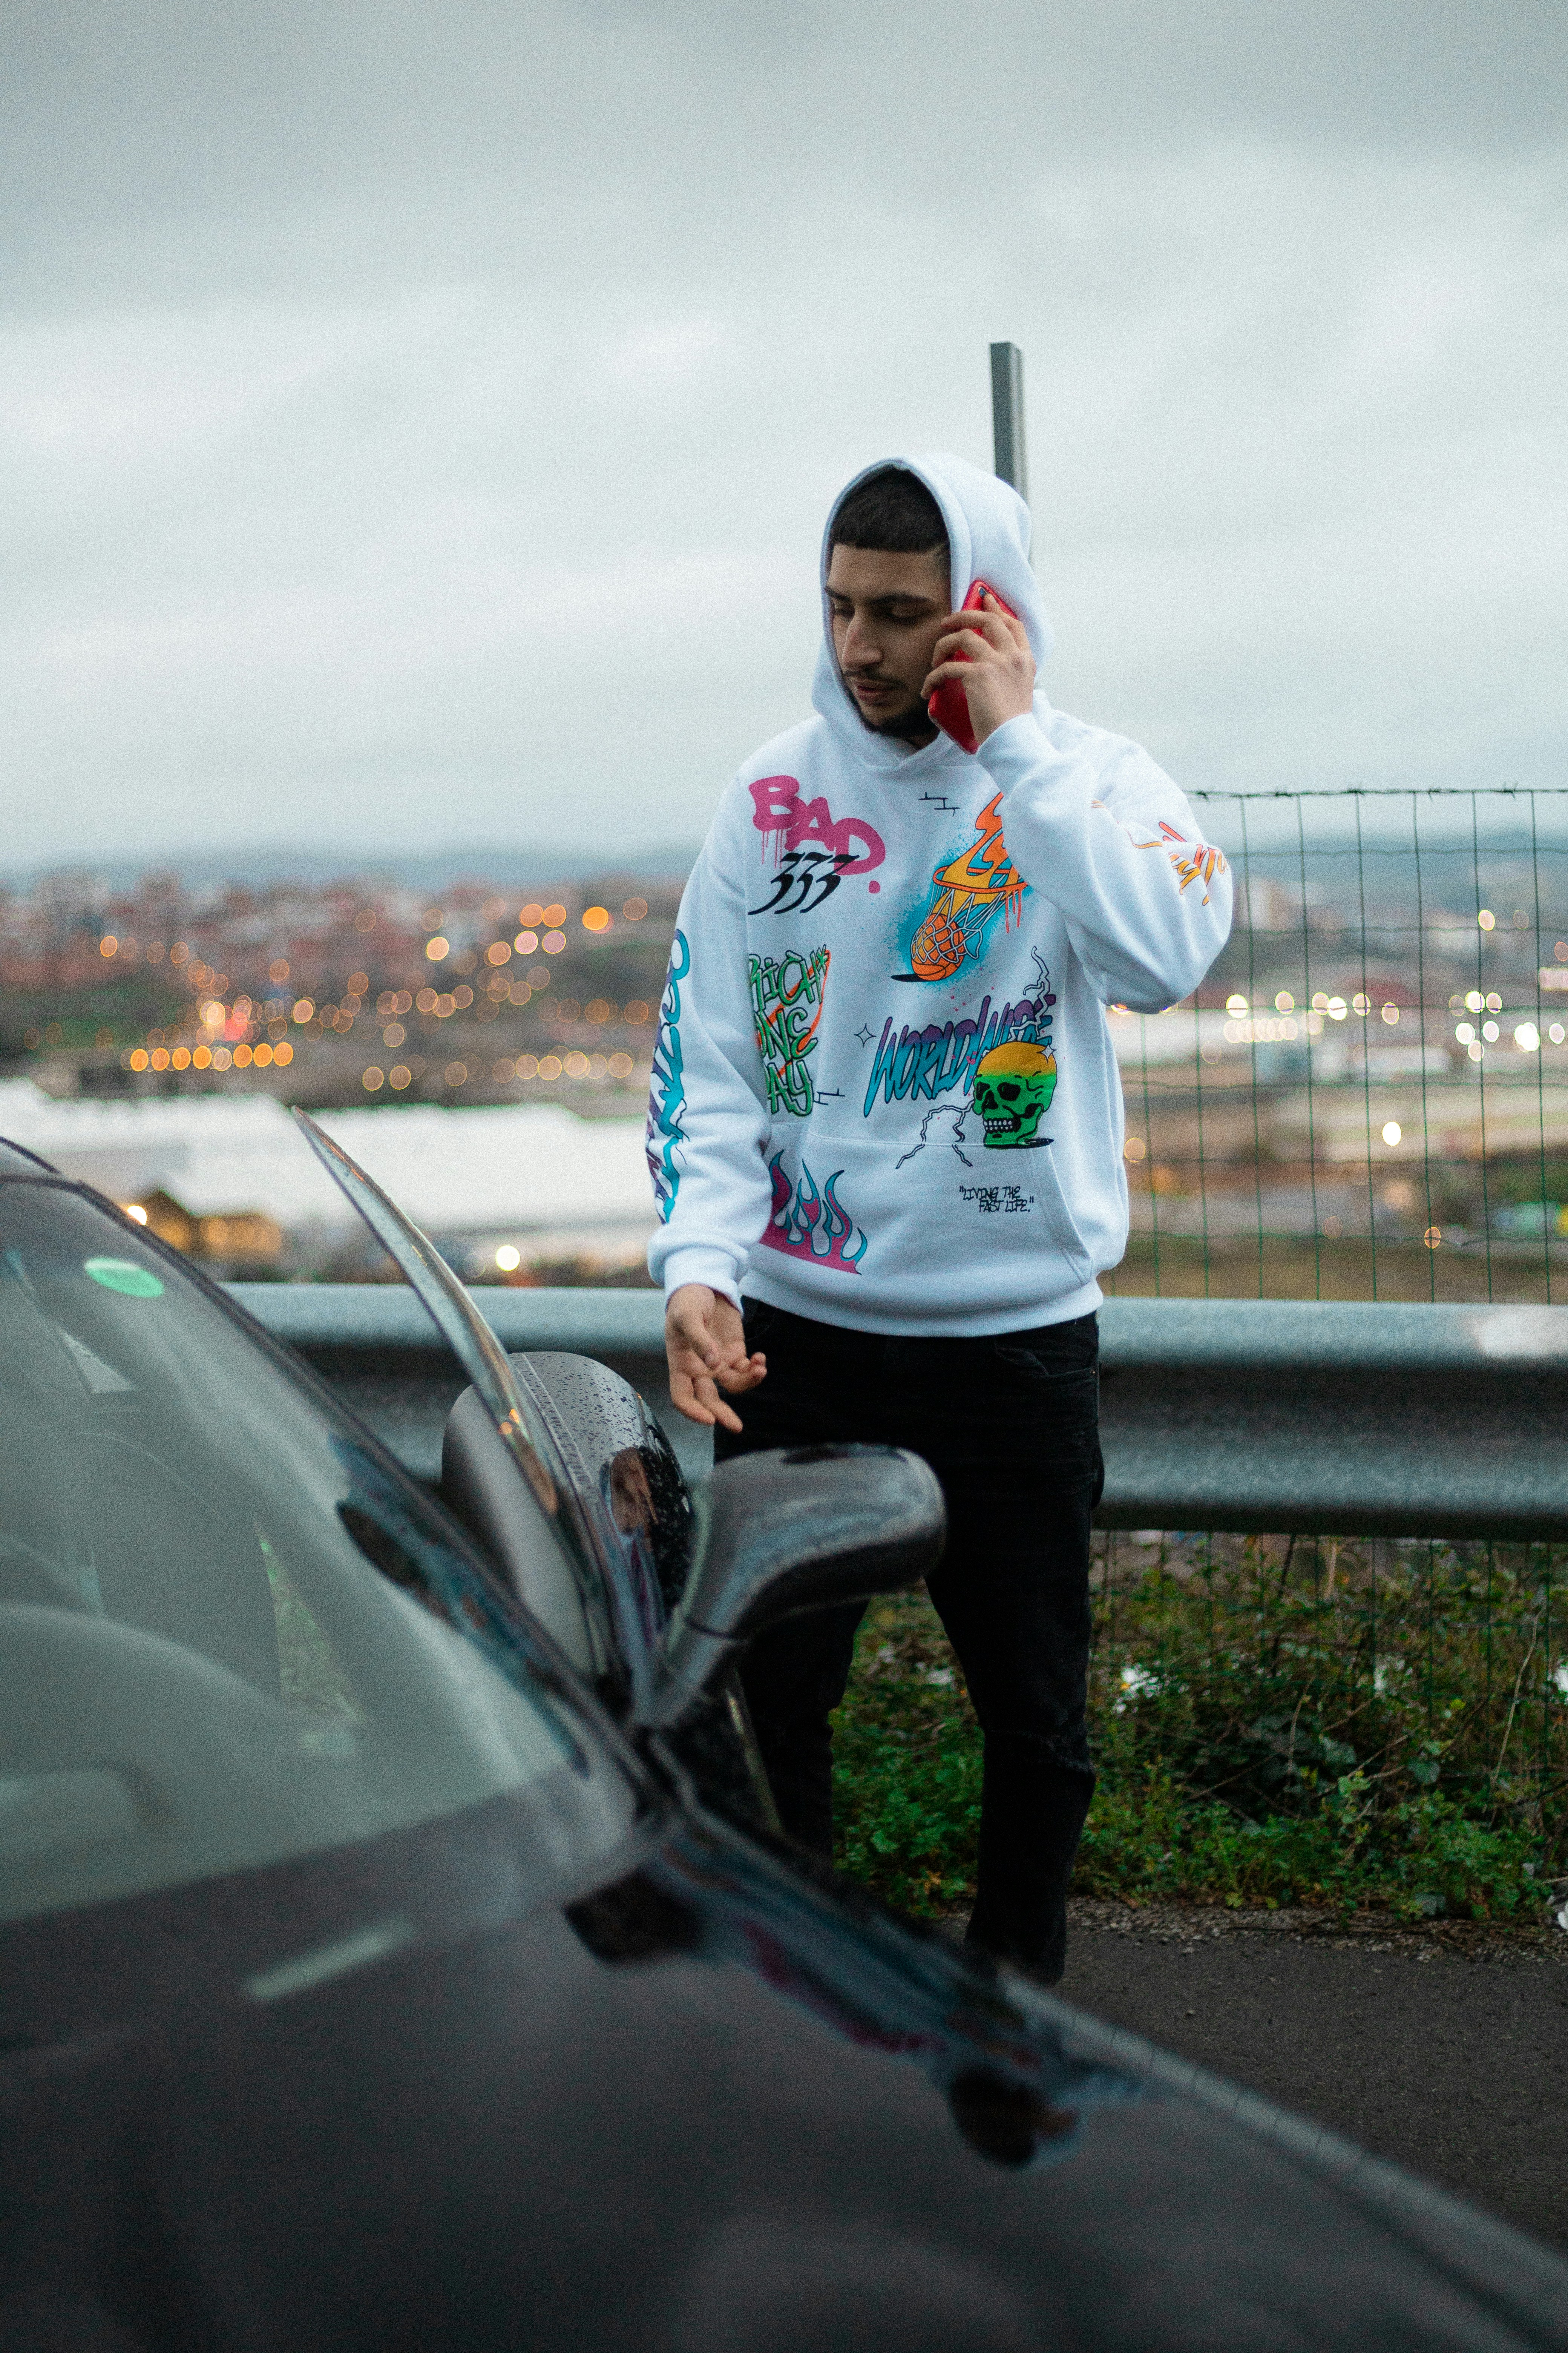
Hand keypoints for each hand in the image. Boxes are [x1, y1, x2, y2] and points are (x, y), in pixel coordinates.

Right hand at [664, 1284, 766, 1432]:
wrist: (704, 1284)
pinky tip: (761, 1357)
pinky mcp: (734, 1354)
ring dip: (748, 1382)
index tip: (709, 1419)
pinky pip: (746, 1369)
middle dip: (722, 1413)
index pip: (682, 1396)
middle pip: (709, 1399)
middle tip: (737, 1426)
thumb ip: (699, 1339)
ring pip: (733, 1385)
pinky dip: (756, 1368)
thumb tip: (712, 1363)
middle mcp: (699, 1369)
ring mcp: (718, 1363)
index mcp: (681, 1364)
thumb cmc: (687, 1300)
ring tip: (760, 1368)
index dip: (693, 1411)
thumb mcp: (687, 1316)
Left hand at [921, 593, 1034, 746]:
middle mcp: (1013, 657)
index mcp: (1025, 660)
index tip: (984, 599)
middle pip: (988, 620)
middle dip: (964, 615)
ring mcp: (996, 663)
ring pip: (964, 636)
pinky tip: (928, 690)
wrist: (1012, 739)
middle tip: (947, 622)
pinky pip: (947, 667)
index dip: (997, 609)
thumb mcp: (1019, 691)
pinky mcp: (978, 675)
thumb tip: (988, 667)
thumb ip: (1008, 674)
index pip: (1013, 624)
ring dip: (944, 645)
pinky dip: (932, 678)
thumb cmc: (1011, 724)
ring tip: (935, 661)